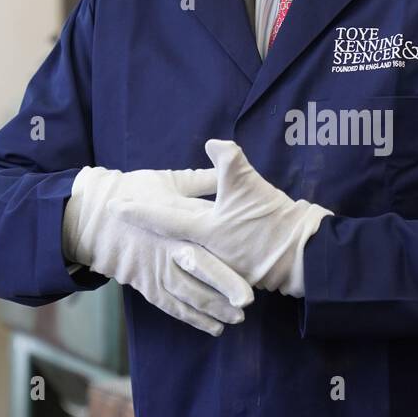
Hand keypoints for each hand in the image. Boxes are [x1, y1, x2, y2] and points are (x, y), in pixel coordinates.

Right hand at [62, 166, 253, 334]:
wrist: (94, 215)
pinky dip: (193, 318)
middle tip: (247, 303)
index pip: (208, 240)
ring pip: (188, 294)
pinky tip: (214, 327)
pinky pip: (172, 305)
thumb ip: (201, 181)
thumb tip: (227, 170)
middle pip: (200, 272)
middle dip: (223, 289)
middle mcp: (167, 248)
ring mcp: (156, 268)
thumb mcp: (168, 181)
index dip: (228, 257)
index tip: (252, 272)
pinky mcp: (146, 283)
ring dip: (213, 308)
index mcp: (175, 221)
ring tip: (237, 318)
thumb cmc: (134, 191)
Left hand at [108, 140, 332, 296]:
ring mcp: (218, 266)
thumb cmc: (271, 217)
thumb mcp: (248, 181)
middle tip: (124, 215)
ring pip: (187, 250)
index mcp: (203, 231)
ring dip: (170, 240)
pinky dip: (195, 252)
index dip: (138, 211)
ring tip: (151, 229)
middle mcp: (204, 253)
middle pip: (170, 238)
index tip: (114, 206)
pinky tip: (190, 245)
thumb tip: (211, 143)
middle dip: (147, 226)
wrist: (302, 251)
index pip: (162, 219)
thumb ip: (226, 158)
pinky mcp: (233, 273)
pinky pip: (206, 262)